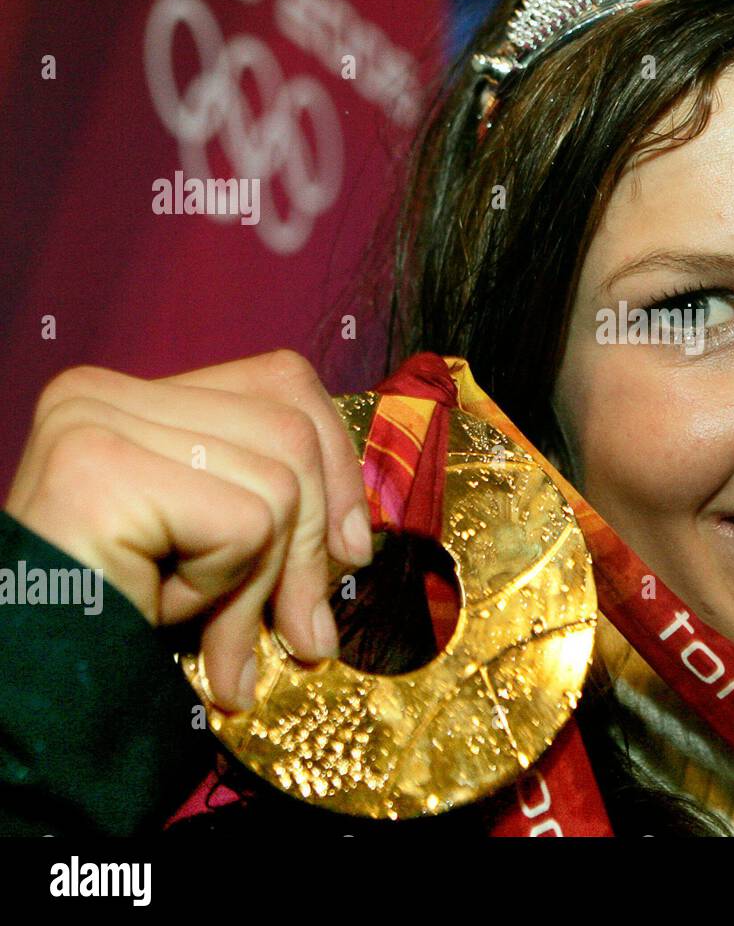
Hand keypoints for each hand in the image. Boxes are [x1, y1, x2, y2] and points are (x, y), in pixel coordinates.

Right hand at [4, 350, 374, 712]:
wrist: (24, 693)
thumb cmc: (115, 622)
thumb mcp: (213, 550)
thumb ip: (277, 509)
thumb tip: (356, 540)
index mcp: (130, 393)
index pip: (283, 383)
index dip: (336, 464)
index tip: (349, 550)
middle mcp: (103, 391)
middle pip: (291, 432)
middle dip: (313, 546)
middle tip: (306, 636)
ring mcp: (96, 422)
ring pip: (277, 484)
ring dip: (260, 582)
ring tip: (210, 636)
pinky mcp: (100, 470)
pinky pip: (243, 524)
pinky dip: (223, 588)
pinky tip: (160, 612)